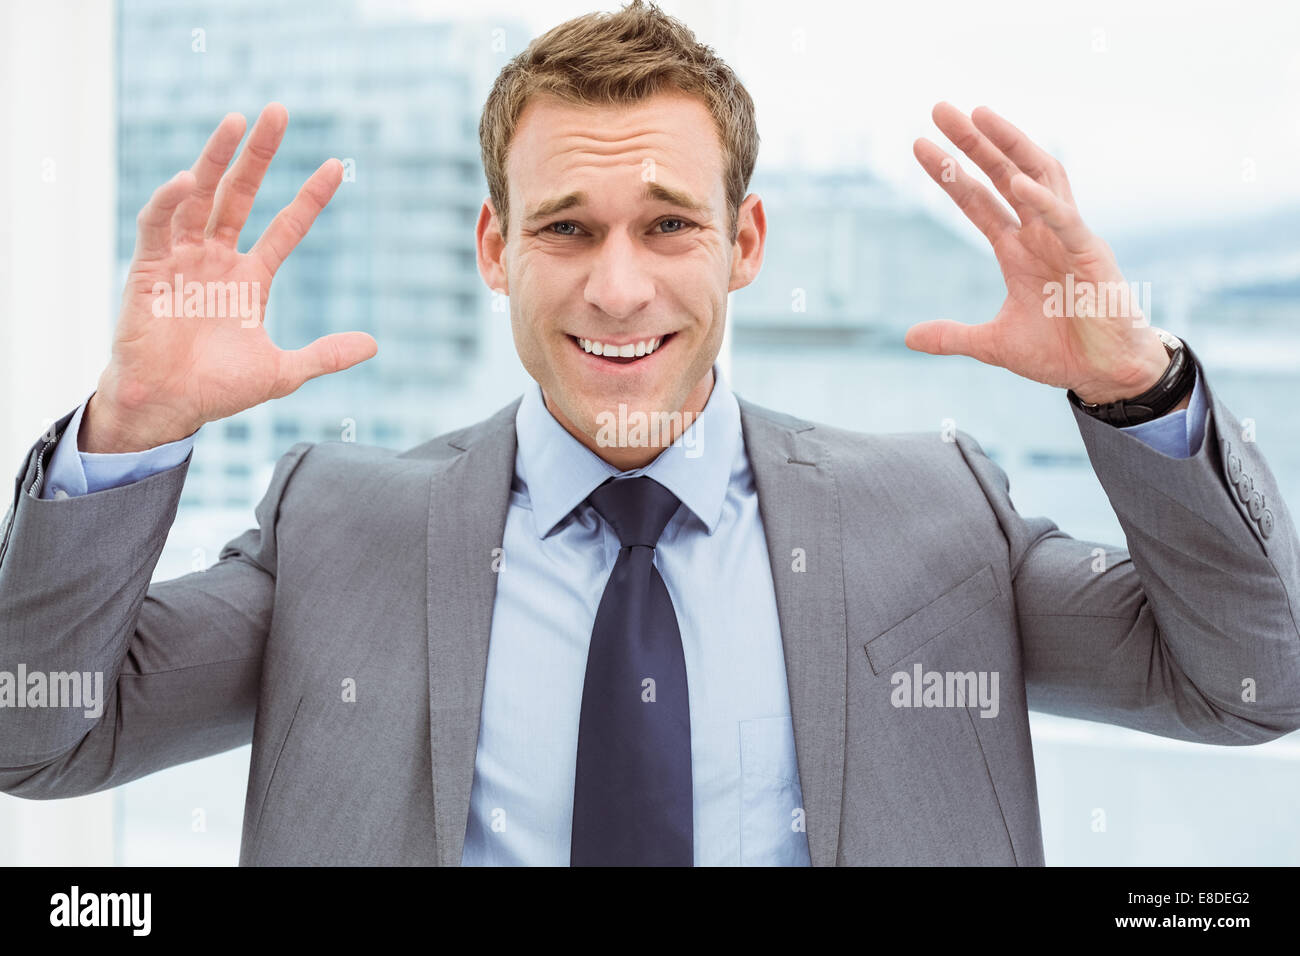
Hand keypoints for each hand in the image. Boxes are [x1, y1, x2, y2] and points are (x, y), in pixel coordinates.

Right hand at [83, 103, 376, 452]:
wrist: (168, 408)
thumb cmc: (217, 389)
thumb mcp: (282, 372)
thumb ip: (325, 355)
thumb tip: (374, 345)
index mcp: (250, 277)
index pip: (285, 227)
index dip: (309, 199)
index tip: (334, 167)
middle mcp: (217, 258)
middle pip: (240, 194)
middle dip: (258, 154)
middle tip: (277, 112)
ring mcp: (182, 259)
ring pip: (200, 196)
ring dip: (216, 158)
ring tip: (235, 121)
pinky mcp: (148, 269)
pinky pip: (158, 225)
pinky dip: (170, 202)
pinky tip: (189, 180)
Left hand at [908, 103, 1169, 405]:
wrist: (1107, 374)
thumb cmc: (1061, 352)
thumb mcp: (994, 345)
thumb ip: (952, 336)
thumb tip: (908, 338)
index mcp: (1018, 251)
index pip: (978, 201)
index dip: (951, 173)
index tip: (919, 146)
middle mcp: (1041, 234)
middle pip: (1004, 175)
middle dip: (973, 142)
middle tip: (940, 108)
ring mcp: (1067, 239)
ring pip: (1039, 178)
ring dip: (1010, 146)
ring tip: (980, 116)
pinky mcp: (1091, 256)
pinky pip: (1067, 220)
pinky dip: (1044, 200)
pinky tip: (1018, 182)